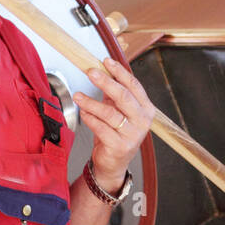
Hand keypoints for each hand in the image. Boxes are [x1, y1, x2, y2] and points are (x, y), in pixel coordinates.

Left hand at [73, 57, 153, 189]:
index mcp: (145, 109)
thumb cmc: (116, 133)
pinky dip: (90, 118)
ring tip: (78, 96)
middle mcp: (142, 121)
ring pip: (110, 113)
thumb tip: (102, 70)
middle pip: (124, 96)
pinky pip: (101, 128)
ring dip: (91, 102)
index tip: (105, 61)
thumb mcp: (118, 110)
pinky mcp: (119, 146)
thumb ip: (113, 93)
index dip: (119, 72)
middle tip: (91, 72)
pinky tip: (83, 113)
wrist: (114, 163)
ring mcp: (132, 135)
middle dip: (106, 82)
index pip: (134, 86)